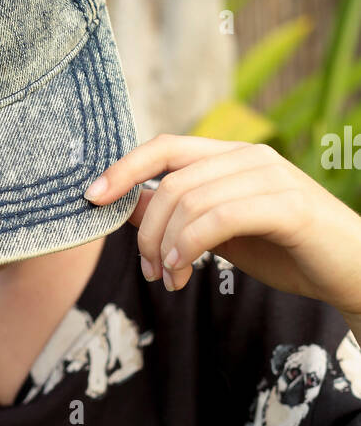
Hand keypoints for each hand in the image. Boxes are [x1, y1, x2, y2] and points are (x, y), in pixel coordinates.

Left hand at [84, 134, 360, 316]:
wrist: (354, 271)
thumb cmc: (287, 251)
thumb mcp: (221, 233)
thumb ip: (178, 215)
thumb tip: (124, 205)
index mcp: (231, 158)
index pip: (165, 146)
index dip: (124, 167)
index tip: (92, 197)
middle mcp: (250, 158)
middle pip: (170, 181)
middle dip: (146, 232)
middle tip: (151, 272)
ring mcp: (271, 178)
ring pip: (189, 201)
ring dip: (166, 247)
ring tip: (171, 278)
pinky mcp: (288, 207)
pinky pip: (219, 218)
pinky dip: (190, 247)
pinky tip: (186, 271)